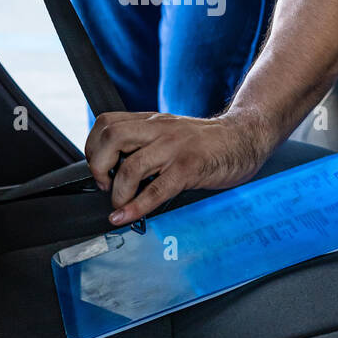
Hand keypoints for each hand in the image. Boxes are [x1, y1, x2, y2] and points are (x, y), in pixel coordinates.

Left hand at [85, 109, 274, 226]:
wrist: (244, 138)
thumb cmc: (206, 142)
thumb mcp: (170, 133)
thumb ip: (145, 143)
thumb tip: (115, 169)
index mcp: (151, 121)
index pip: (106, 123)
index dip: (93, 147)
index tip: (99, 169)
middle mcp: (159, 129)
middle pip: (111, 137)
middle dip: (98, 166)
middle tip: (105, 185)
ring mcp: (175, 147)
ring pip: (131, 166)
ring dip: (118, 192)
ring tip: (121, 205)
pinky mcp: (190, 167)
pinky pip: (157, 189)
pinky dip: (136, 207)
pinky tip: (126, 216)